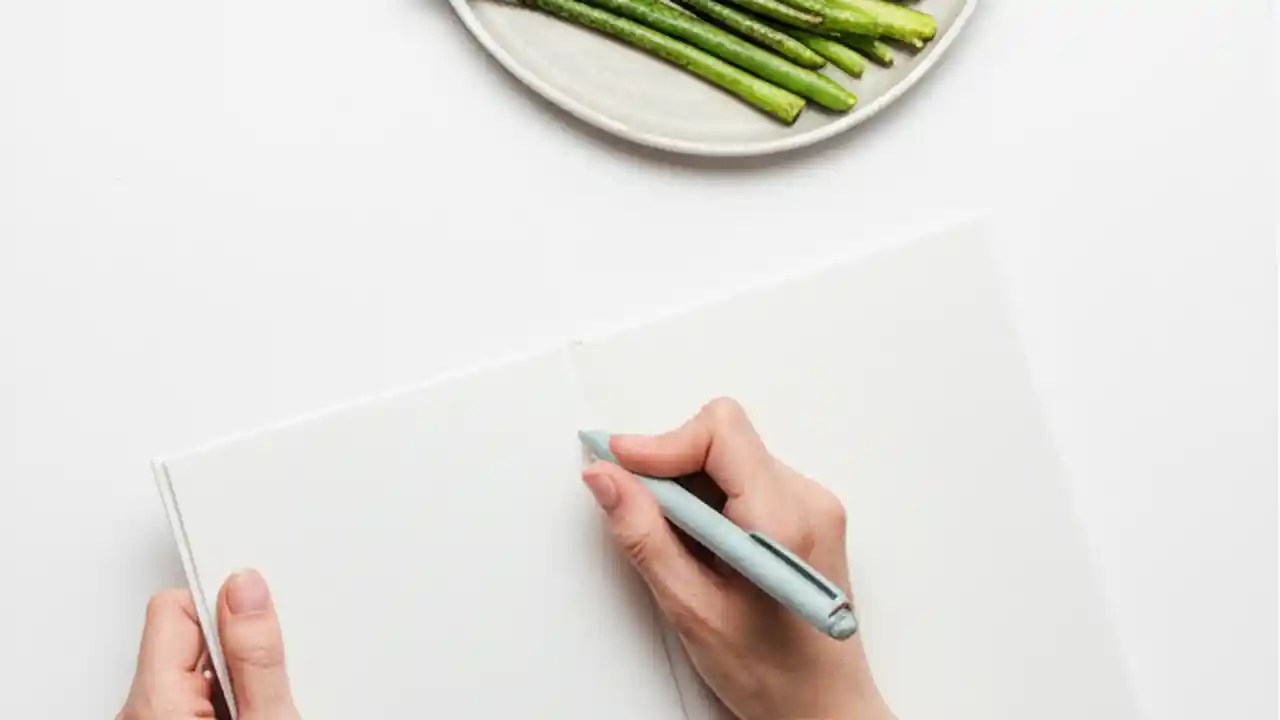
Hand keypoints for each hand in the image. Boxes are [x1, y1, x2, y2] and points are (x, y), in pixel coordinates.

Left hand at [118, 570, 300, 719]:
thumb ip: (255, 656)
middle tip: (268, 672)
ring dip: (232, 671)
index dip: (224, 604)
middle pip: (185, 634)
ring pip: (192, 663)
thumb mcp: (266, 718)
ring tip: (262, 701)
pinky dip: (226, 693)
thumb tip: (246, 589)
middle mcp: (140, 711)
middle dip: (232, 642)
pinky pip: (193, 689)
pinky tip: (252, 710)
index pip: (175, 606)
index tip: (259, 611)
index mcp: (154, 702)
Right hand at [581, 398, 893, 719]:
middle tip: (638, 511)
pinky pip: (747, 479)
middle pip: (723, 439)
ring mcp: (813, 505)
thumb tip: (606, 478)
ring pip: (731, 457)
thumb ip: (644, 535)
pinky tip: (705, 548)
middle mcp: (808, 500)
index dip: (660, 444)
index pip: (719, 431)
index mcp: (784, 519)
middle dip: (670, 467)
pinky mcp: (807, 514)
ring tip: (680, 546)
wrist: (824, 708)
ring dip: (691, 487)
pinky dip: (712, 500)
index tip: (617, 466)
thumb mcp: (691, 608)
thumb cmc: (773, 675)